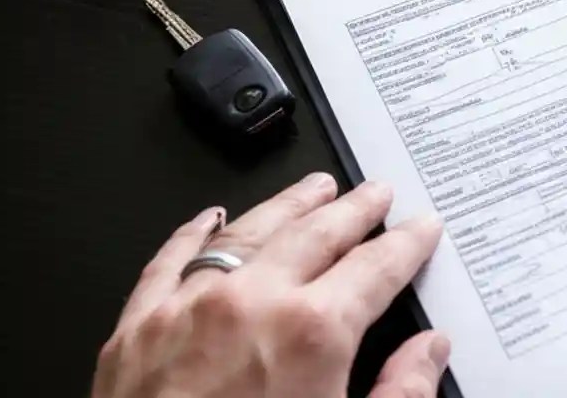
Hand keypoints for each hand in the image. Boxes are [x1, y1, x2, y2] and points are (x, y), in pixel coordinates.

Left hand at [92, 173, 447, 397]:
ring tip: (314, 189)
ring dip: (287, 206)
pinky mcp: (135, 329)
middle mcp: (251, 303)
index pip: (376, 267)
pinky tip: (211, 218)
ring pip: (248, 233)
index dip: (407, 244)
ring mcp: (188, 309)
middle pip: (316, 234)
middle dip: (353, 210)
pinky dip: (195, 234)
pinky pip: (170, 261)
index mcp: (313, 334)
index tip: (422, 228)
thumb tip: (430, 350)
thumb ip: (400, 394)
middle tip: (376, 192)